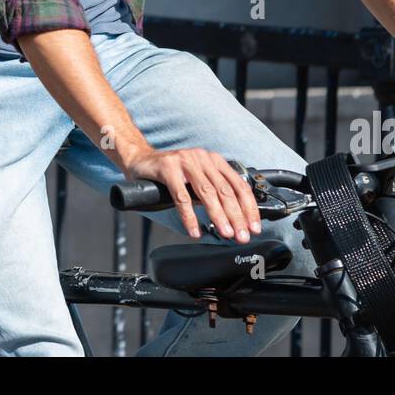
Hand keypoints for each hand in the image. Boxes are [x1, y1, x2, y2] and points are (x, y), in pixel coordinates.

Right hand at [124, 147, 262, 240]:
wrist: (141, 160)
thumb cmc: (171, 173)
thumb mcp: (198, 178)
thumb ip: (214, 192)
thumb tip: (235, 220)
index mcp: (214, 161)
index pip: (238, 185)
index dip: (248, 207)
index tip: (254, 227)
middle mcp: (202, 158)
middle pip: (225, 190)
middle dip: (236, 216)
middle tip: (242, 235)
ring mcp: (185, 161)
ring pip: (206, 193)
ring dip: (218, 216)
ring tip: (225, 233)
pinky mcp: (168, 168)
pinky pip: (181, 196)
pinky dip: (190, 216)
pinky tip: (195, 230)